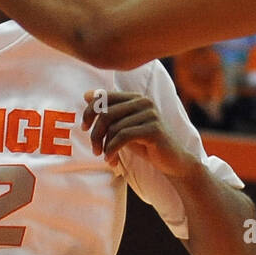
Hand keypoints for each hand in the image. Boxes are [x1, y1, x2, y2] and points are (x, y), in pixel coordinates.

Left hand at [82, 90, 196, 177]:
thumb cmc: (145, 143)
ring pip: (114, 127)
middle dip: (95, 134)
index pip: (104, 97)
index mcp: (136, 98)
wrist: (171, 160)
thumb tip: (87, 94)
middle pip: (106, 113)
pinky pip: (123, 137)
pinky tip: (112, 160)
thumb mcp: (123, 127)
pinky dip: (113, 150)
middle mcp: (144, 101)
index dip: (89, 111)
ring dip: (105, 147)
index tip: (84, 128)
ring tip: (107, 157)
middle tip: (95, 150)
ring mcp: (150, 114)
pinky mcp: (153, 128)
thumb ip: (108, 111)